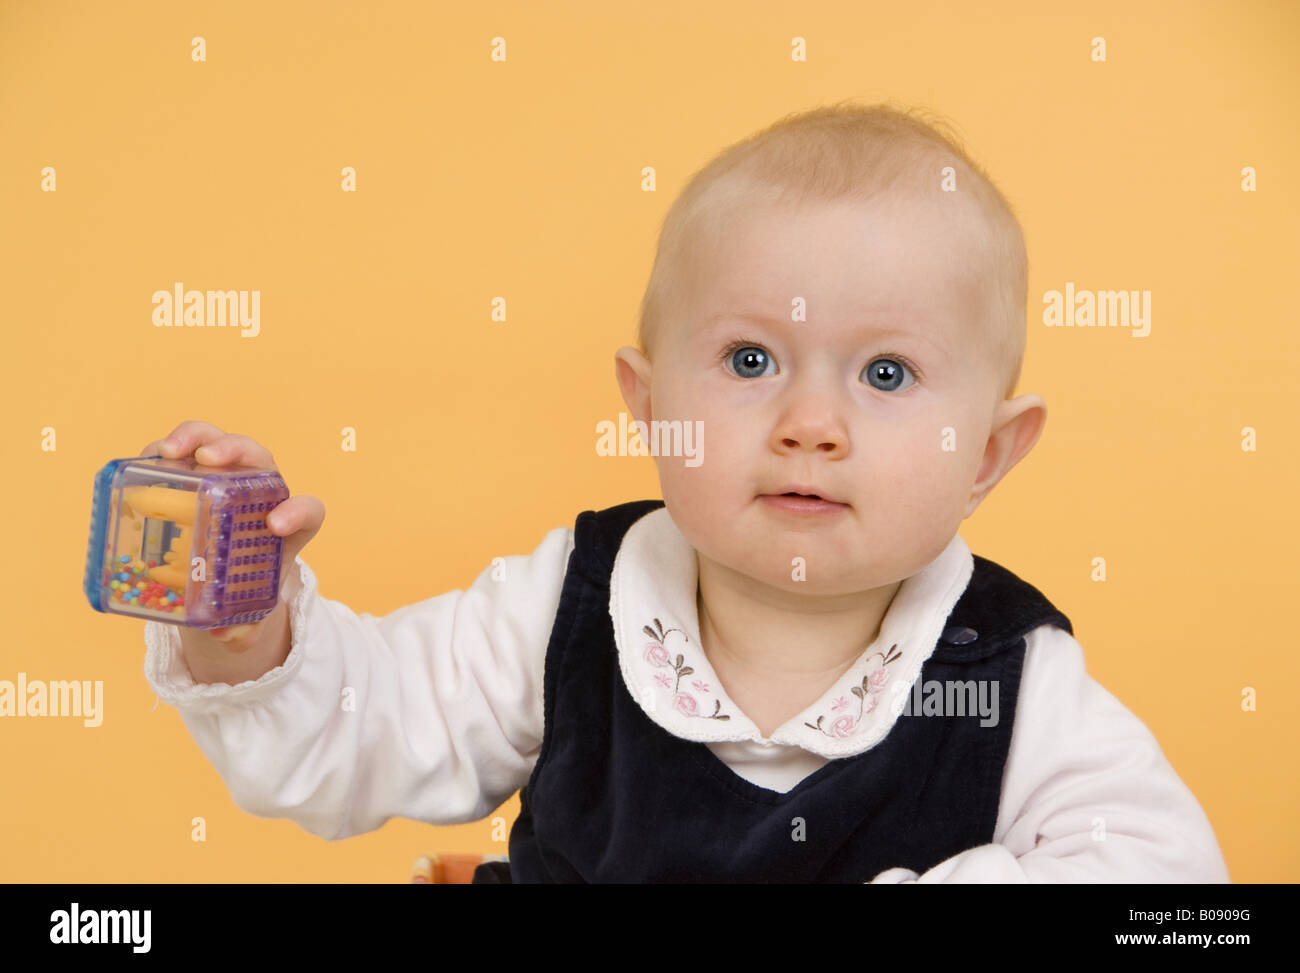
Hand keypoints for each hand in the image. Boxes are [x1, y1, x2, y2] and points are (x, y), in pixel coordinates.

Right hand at [138, 420, 324, 645]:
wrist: (221, 571)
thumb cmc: (242, 586)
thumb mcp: (245, 611)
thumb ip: (243, 628)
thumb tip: (229, 636)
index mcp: (287, 525)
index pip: (306, 511)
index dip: (297, 512)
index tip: (275, 527)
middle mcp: (260, 492)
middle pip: (260, 460)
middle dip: (238, 453)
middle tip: (210, 461)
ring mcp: (226, 477)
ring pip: (220, 443)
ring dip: (197, 438)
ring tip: (170, 450)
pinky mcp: (194, 473)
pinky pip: (185, 450)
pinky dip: (167, 448)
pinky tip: (149, 456)